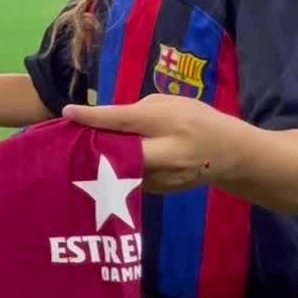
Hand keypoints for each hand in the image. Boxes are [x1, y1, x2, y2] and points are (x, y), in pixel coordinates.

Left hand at [62, 94, 242, 194]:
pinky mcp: (160, 192)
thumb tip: (105, 122)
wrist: (228, 153)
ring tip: (82, 152)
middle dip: (94, 148)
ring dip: (101, 163)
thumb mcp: (169, 104)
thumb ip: (137, 111)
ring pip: (122, 172)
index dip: (93, 117)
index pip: (124, 120)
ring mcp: (164, 178)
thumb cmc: (196, 119)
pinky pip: (130, 180)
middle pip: (119, 154)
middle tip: (71, 140)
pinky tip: (104, 166)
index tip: (69, 113)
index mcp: (168, 123)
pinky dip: (115, 173)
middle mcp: (167, 154)